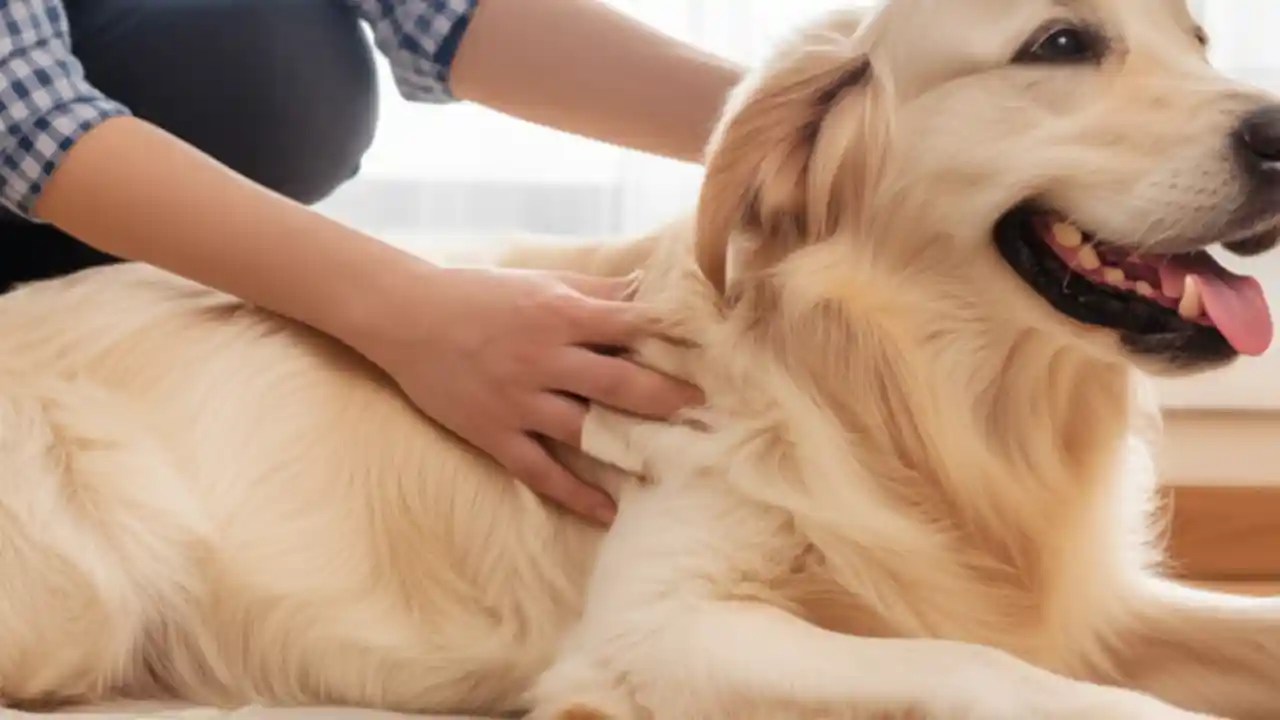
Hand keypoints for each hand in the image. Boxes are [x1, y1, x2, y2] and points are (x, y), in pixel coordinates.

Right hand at [357, 264, 702, 524]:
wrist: (406, 317)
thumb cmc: (479, 293)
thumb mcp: (539, 281)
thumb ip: (594, 291)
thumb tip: (648, 292)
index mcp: (558, 314)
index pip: (628, 327)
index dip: (671, 340)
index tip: (710, 353)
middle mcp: (543, 358)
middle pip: (618, 384)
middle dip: (666, 397)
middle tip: (705, 411)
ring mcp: (518, 400)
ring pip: (585, 430)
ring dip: (631, 448)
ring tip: (674, 463)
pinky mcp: (495, 433)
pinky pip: (541, 471)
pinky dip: (576, 494)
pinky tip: (609, 511)